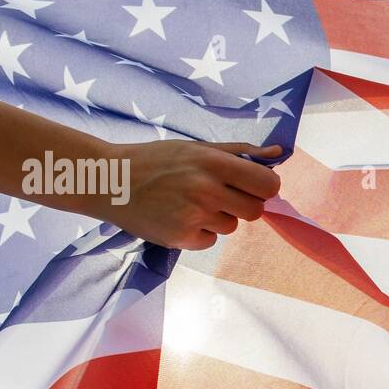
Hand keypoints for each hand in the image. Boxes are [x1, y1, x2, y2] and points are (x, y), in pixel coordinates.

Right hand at [100, 140, 281, 249]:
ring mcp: (195, 216)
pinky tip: (177, 217)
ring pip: (230, 227)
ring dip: (217, 218)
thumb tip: (278, 153)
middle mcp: (207, 190)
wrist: (111, 181)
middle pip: (255, 211)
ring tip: (188, 203)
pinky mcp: (181, 238)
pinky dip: (198, 233)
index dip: (264, 187)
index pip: (268, 185)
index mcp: (215, 163)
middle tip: (218, 196)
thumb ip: (240, 152)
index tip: (251, 186)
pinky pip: (209, 241)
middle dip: (243, 205)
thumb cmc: (157, 160)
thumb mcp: (197, 148)